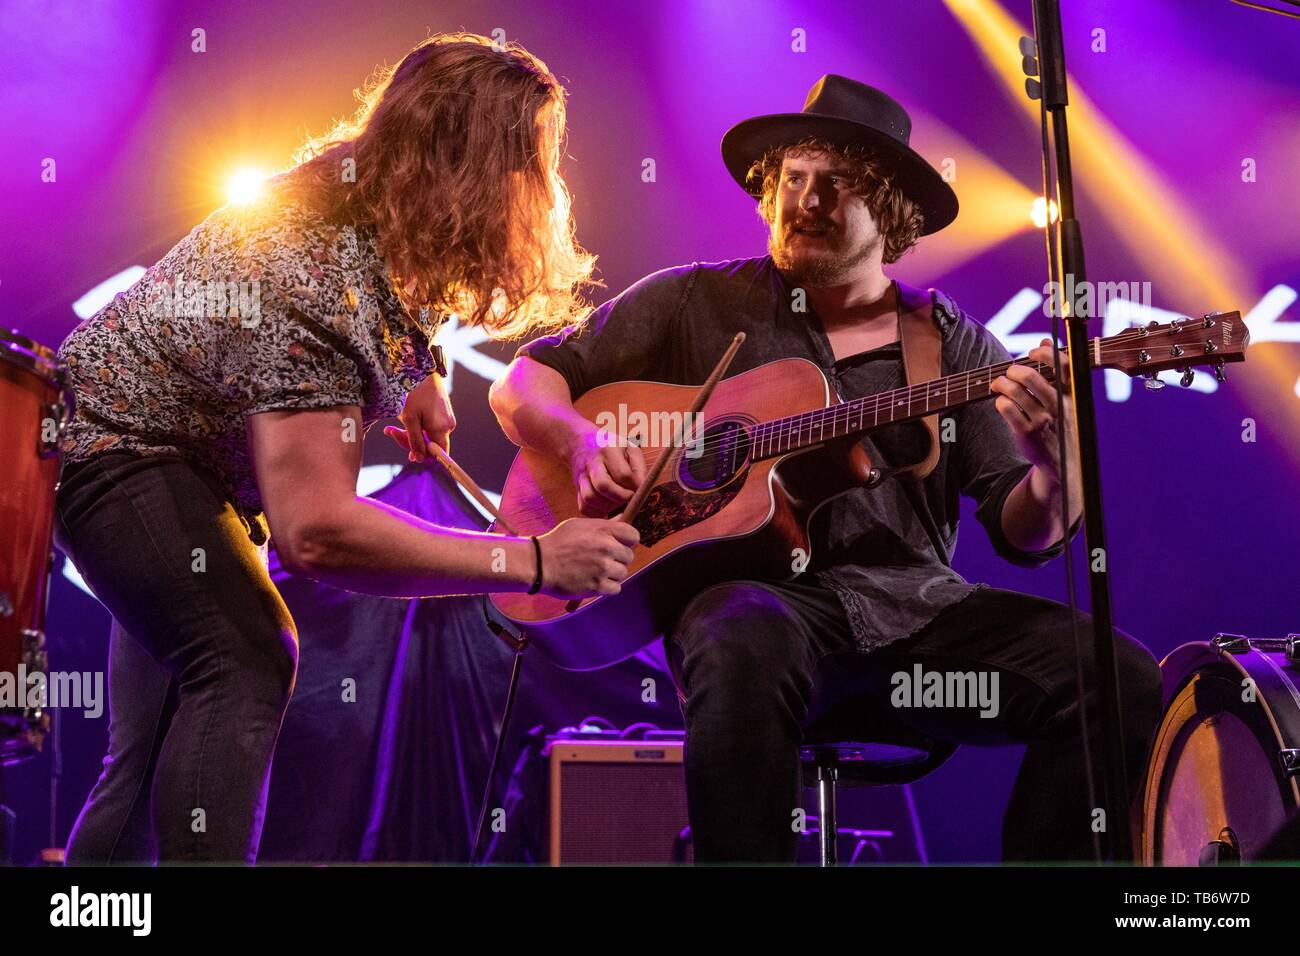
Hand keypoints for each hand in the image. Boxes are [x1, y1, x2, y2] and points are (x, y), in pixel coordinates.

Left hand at [384, 374, 455, 461]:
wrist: (422, 368)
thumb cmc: (415, 392)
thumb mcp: (410, 419)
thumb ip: (415, 441)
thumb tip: (419, 459)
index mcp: (442, 429)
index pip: (439, 454)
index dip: (423, 456)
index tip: (408, 452)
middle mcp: (448, 425)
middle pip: (431, 444)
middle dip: (411, 441)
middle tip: (391, 431)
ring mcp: (447, 417)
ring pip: (428, 434)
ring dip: (412, 432)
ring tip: (395, 423)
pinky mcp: (443, 411)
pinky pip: (431, 425)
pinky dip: (418, 424)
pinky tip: (406, 416)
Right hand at [536, 517, 640, 597]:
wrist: (539, 563)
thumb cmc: (558, 542)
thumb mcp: (579, 525)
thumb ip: (602, 525)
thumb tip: (620, 520)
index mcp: (603, 530)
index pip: (633, 536)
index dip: (628, 542)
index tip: (619, 545)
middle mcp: (606, 547)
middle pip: (629, 556)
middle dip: (618, 559)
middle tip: (602, 560)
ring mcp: (603, 567)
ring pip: (623, 573)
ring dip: (612, 574)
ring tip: (596, 571)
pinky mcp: (597, 585)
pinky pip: (616, 588)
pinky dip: (607, 587)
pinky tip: (595, 581)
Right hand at [570, 427, 646, 516]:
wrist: (580, 443)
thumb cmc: (611, 447)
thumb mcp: (629, 448)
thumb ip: (639, 468)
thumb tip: (642, 490)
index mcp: (608, 450)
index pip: (622, 474)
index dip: (633, 487)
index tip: (639, 491)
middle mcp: (592, 463)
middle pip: (603, 486)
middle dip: (620, 498)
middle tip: (628, 499)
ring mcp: (581, 477)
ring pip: (590, 499)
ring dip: (608, 507)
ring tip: (618, 503)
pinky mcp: (577, 489)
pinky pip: (584, 507)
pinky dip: (597, 512)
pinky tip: (607, 507)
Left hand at [990, 338, 1074, 479]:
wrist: (1062, 462)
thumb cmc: (1060, 422)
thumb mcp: (1065, 397)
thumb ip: (1057, 369)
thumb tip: (1045, 340)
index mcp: (1072, 394)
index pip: (1063, 364)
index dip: (1045, 352)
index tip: (1032, 352)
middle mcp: (1059, 406)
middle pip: (1031, 377)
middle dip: (1013, 370)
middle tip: (1009, 373)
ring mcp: (1043, 420)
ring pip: (1015, 391)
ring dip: (1001, 383)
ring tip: (998, 384)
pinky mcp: (1027, 433)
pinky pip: (1006, 408)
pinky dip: (999, 401)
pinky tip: (1001, 402)